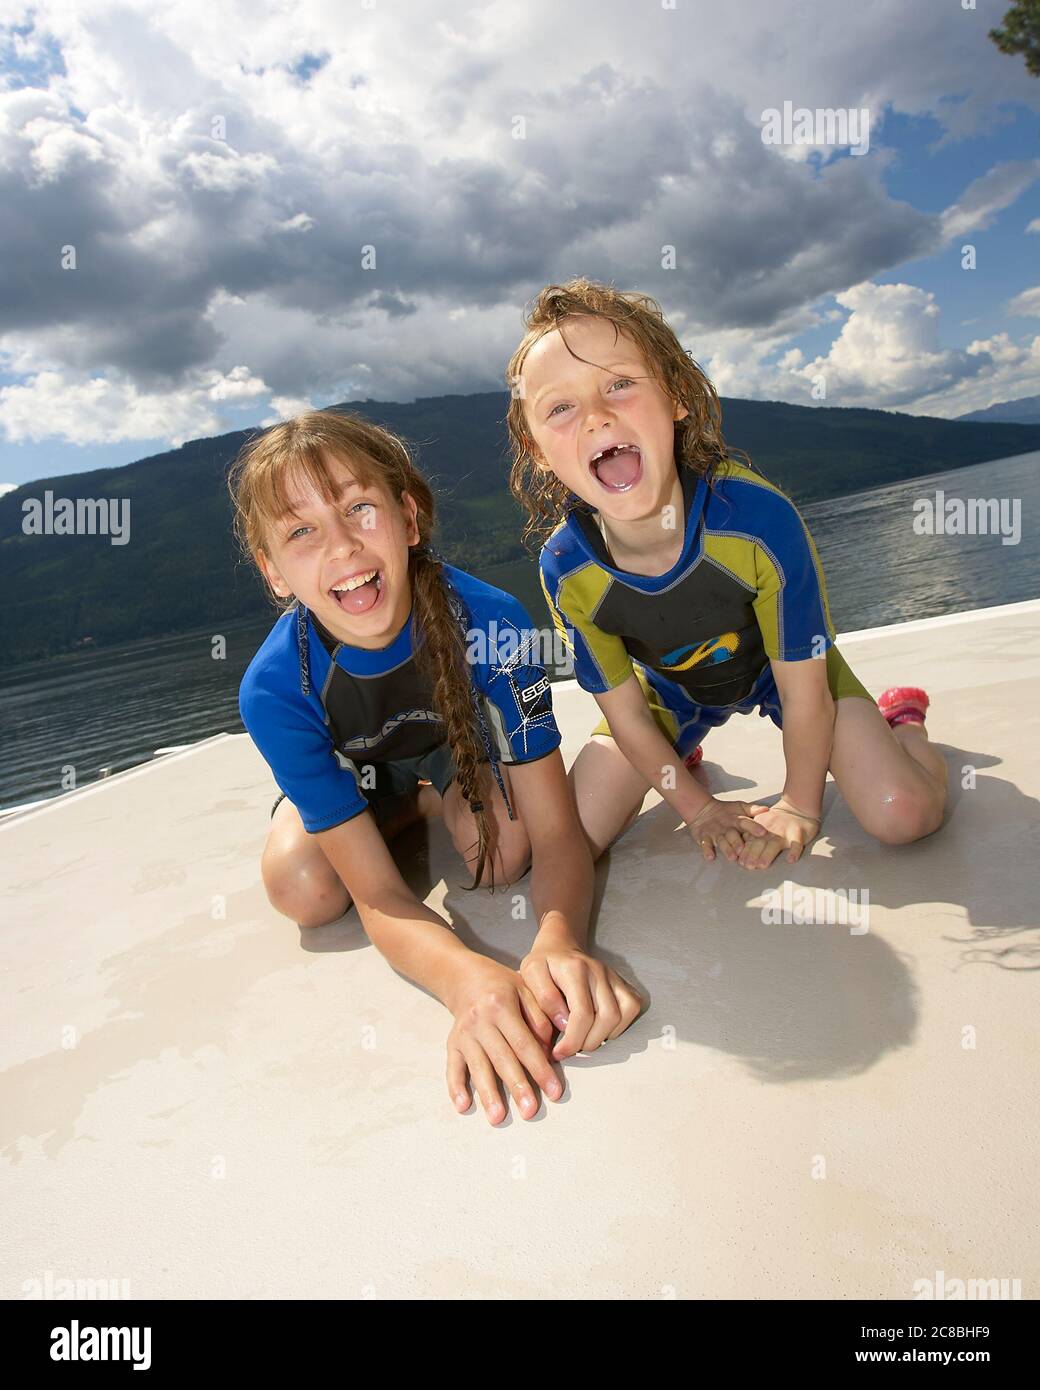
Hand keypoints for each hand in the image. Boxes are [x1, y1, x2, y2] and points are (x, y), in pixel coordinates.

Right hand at [445, 958, 562, 1125]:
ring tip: (497, 1117)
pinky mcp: (452, 1044)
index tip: (554, 1091)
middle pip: (502, 1058)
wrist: (467, 978)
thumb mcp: (526, 990)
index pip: (524, 1043)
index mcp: (501, 1005)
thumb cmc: (504, 988)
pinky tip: (463, 1105)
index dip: (540, 1068)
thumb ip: (541, 1016)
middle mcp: (480, 1021)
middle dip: (517, 1086)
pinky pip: (452, 1067)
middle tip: (530, 1111)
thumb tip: (552, 1048)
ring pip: (478, 1066)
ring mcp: (464, 1034)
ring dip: (488, 1093)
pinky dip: (455, 1087)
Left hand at [519, 943, 644, 1060]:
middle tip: (571, 1048)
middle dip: (589, 1042)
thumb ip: (544, 998)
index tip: (559, 1052)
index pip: (582, 1013)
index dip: (572, 1041)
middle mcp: (599, 971)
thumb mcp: (530, 974)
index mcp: (575, 969)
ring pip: (622, 1014)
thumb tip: (564, 1024)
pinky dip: (620, 1025)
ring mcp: (613, 976)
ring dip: (605, 1035)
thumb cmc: (543, 964)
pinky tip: (601, 1028)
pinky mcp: (622, 982)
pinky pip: (632, 1007)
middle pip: (607, 1017)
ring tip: (584, 1039)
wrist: (560, 946)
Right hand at [688, 796, 769, 863]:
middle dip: (737, 842)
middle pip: (732, 834)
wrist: (703, 810)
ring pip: (720, 841)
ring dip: (726, 849)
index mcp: (736, 819)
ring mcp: (714, 832)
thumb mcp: (740, 807)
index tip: (763, 832)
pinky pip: (704, 844)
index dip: (754, 827)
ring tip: (732, 857)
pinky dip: (707, 850)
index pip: (745, 822)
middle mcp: (726, 826)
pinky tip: (710, 857)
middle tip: (743, 849)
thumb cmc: (728, 812)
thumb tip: (767, 809)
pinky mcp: (704, 837)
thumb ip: (753, 809)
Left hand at [737, 798, 820, 869]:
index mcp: (759, 831)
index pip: (750, 842)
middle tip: (749, 866)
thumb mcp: (762, 830)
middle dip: (753, 853)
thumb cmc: (776, 826)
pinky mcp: (798, 834)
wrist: (797, 810)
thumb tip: (738, 856)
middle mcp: (770, 832)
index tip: (741, 863)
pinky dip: (794, 851)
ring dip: (767, 854)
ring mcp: (784, 833)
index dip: (745, 852)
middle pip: (760, 843)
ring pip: (774, 844)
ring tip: (762, 864)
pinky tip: (791, 860)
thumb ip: (751, 839)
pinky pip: (797, 843)